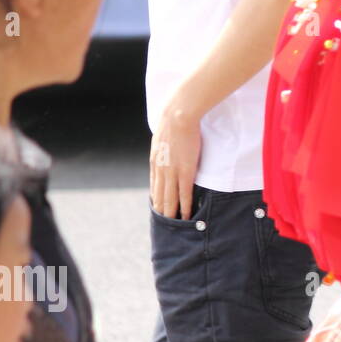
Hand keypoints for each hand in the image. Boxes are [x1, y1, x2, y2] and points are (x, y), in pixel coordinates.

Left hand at [150, 102, 201, 219]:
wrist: (177, 117)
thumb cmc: (173, 122)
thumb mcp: (163, 136)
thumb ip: (165, 146)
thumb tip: (168, 146)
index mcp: (155, 163)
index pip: (155, 187)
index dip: (157, 200)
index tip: (159, 209)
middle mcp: (161, 171)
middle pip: (160, 197)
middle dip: (162, 211)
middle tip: (165, 225)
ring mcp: (172, 173)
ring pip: (170, 199)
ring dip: (172, 213)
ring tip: (173, 225)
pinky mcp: (185, 171)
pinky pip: (184, 194)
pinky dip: (184, 206)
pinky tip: (185, 215)